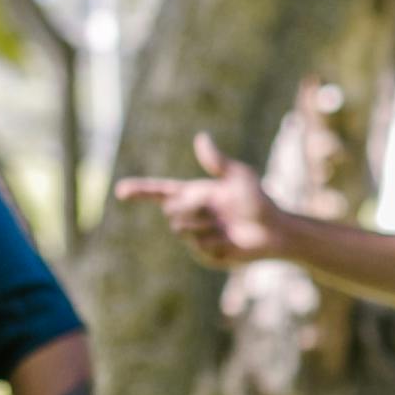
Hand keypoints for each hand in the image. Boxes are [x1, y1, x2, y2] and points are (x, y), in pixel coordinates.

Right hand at [109, 130, 293, 267]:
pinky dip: (214, 241)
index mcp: (194, 195)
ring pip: (180, 229)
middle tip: (214, 207)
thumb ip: (217, 161)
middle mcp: (192, 216)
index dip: (140, 191)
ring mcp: (197, 237)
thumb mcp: (239, 176)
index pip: (160, 192)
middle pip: (170, 210)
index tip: (120, 191)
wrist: (275, 231)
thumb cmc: (260, 201)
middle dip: (189, 206)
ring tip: (224, 225)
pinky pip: (197, 246)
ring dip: (201, 223)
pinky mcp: (205, 256)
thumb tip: (201, 138)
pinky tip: (230, 241)